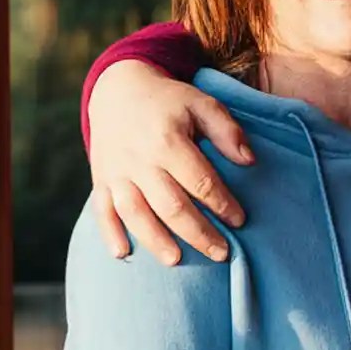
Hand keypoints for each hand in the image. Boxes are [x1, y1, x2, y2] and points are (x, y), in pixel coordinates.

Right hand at [88, 60, 252, 263]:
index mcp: (168, 140)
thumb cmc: (168, 101)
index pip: (200, 181)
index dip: (222, 204)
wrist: (117, 89)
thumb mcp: (202, 103)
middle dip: (198, 233)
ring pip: (135, 213)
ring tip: (177, 261)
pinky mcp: (101, 179)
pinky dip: (110, 233)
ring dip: (155, 240)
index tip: (240, 220)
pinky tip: (122, 254)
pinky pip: (102, 211)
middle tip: (222, 253)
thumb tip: (250, 162)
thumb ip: (227, 131)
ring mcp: (116, 172)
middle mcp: (140, 160)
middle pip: (170, 205)